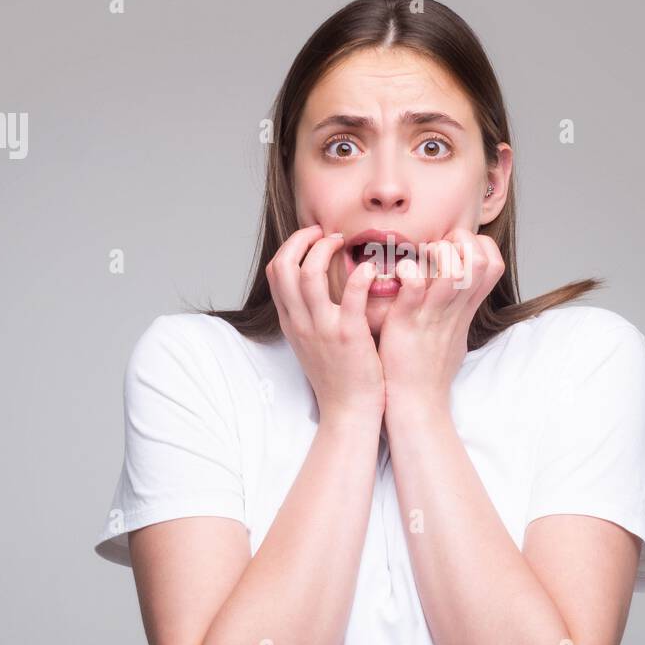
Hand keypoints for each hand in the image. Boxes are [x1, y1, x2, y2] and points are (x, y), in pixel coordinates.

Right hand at [265, 224, 383, 422]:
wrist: (349, 412)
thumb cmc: (338, 376)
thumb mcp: (311, 343)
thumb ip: (309, 315)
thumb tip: (314, 286)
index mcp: (291, 323)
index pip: (276, 273)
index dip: (292, 247)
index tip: (312, 237)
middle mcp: (300, 323)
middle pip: (284, 267)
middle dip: (302, 240)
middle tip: (325, 232)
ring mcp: (322, 329)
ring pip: (308, 276)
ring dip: (324, 250)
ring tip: (343, 242)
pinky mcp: (349, 337)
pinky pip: (349, 297)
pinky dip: (357, 277)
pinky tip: (369, 268)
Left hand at [377, 228, 504, 410]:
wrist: (415, 402)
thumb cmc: (430, 366)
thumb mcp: (456, 332)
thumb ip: (460, 306)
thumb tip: (459, 285)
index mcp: (466, 307)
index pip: (493, 262)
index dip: (478, 244)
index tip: (454, 248)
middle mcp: (455, 307)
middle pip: (480, 259)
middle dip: (460, 240)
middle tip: (436, 248)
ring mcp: (433, 314)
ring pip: (454, 270)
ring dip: (438, 254)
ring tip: (420, 258)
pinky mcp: (407, 321)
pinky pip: (414, 287)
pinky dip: (407, 272)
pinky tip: (398, 274)